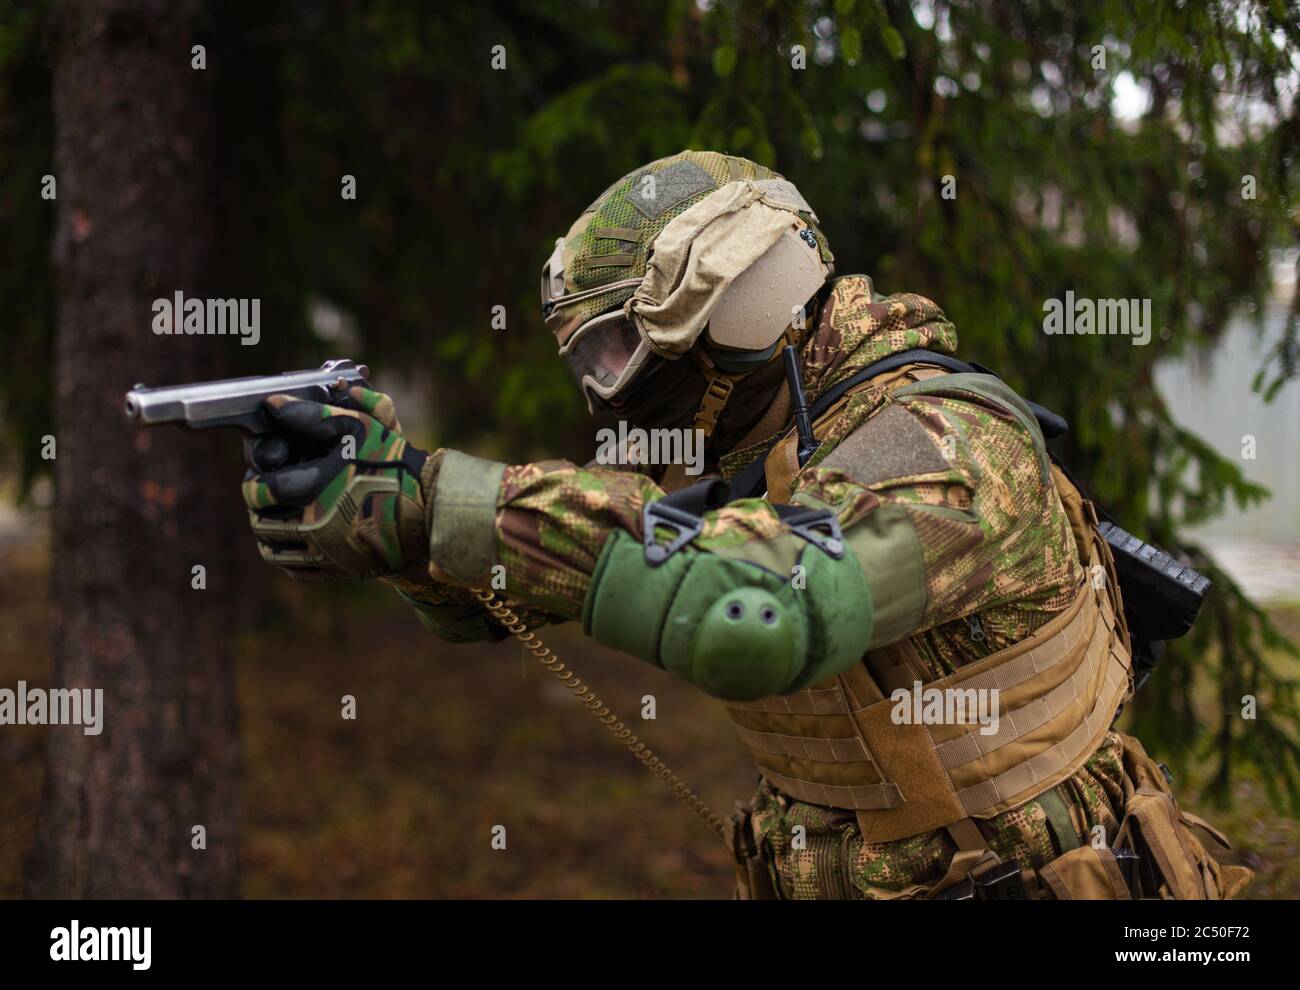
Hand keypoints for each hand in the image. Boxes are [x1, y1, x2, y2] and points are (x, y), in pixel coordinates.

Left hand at [241, 386, 429, 579]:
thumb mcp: (355, 429)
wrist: (429, 508)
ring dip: (269, 533)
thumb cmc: (391, 464)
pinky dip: (288, 555)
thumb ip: (311, 416)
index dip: (253, 480)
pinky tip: (297, 538)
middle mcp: (312, 527)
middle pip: (260, 523)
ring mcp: (325, 553)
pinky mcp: (338, 570)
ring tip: (279, 516)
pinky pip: (296, 570)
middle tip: (269, 493)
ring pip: (273, 550)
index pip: (256, 492)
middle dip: (259, 507)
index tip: (261, 472)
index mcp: (310, 491)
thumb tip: (273, 406)